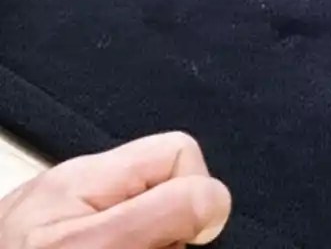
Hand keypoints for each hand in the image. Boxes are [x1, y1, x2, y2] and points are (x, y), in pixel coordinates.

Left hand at [0, 132, 231, 248]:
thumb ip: (158, 214)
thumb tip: (216, 201)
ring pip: (143, 218)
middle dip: (171, 227)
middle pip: (164, 184)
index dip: (194, 197)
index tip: (176, 244)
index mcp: (85, 177)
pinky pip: (112, 233)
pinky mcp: (52, 241)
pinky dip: (122, 246)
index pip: (179, 152)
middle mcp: (75, 190)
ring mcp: (61, 220)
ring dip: (148, 244)